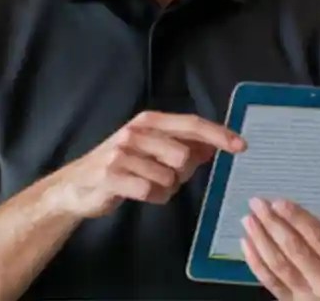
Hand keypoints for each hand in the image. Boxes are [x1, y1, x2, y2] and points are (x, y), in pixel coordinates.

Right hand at [50, 111, 244, 218]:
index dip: (219, 134)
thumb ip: (184, 146)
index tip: (242, 145)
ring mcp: (122, 152)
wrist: (77, 185)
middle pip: (184, 155)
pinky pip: (150, 192)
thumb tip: (215, 145)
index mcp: (150, 121)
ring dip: (165, 189)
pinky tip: (139, 194)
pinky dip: (152, 198)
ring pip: (168, 178)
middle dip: (182, 173)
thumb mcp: (153, 150)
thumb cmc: (122, 165)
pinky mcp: (111, 175)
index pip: (192, 124)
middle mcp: (136, 132)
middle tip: (166, 176)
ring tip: (147, 185)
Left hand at [241, 196, 319, 300]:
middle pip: (293, 249)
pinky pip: (270, 282)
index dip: (297, 218)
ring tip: (248, 220)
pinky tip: (247, 244)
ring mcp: (308, 297)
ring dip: (260, 240)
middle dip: (272, 223)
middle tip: (257, 203)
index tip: (278, 201)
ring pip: (278, 265)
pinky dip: (256, 263)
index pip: (318, 236)